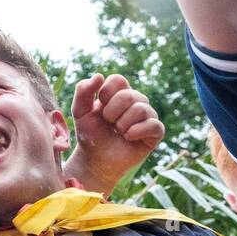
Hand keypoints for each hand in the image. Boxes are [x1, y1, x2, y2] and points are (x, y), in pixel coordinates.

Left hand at [69, 74, 164, 190]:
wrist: (95, 159)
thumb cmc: (90, 134)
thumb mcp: (80, 111)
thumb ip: (83, 91)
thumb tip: (99, 75)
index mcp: (120, 92)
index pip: (118, 80)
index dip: (105, 94)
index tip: (100, 107)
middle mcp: (137, 101)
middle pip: (128, 95)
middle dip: (111, 112)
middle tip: (108, 123)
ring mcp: (148, 116)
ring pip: (140, 109)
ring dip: (122, 124)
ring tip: (118, 132)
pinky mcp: (155, 132)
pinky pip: (153, 125)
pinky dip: (136, 132)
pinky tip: (128, 138)